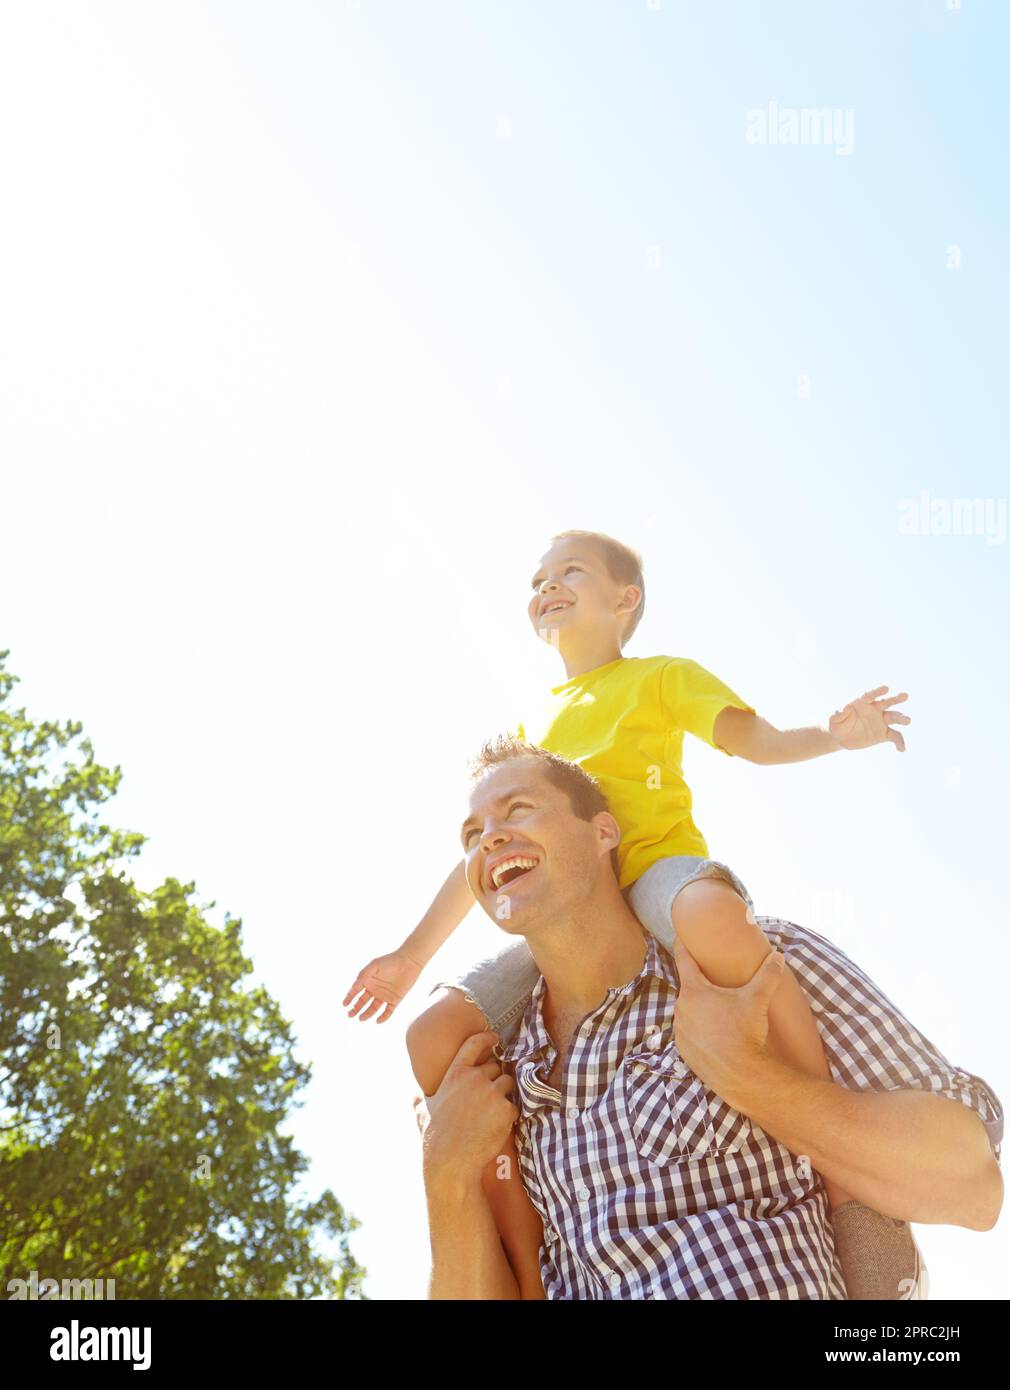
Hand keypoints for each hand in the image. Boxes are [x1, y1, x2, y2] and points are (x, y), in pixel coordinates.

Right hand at [343, 949, 424, 1022]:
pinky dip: (384, 1017)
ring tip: (361, 1018)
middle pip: (362, 1002)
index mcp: (368, 981)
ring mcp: (384, 995)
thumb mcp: (374, 965)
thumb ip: (363, 975)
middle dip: (355, 1008)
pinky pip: (388, 1011)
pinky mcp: (395, 1000)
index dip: (349, 998)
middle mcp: (375, 989)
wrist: (409, 961)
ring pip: (373, 1008)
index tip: (344, 1004)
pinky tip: (378, 1020)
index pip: (356, 991)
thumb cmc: (390, 961)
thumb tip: (354, 986)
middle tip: (350, 1015)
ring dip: (367, 1014)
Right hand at [412, 1031, 517, 1189]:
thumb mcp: (423, 1112)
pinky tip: (497, 1126)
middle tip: (488, 1097)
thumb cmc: (435, 1139)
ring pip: (507, 1083)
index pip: (473, 1045)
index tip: (494, 1037)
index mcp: (454, 1075)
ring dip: (504, 1093)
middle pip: (495, 1066)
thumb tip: (415, 1096)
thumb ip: (421, 1099)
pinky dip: (509, 1115)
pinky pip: (514, 1105)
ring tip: (492, 1112)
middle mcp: (474, 1079)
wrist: (451, 1162)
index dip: (486, 1038)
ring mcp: (492, 1093)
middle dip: (494, 1078)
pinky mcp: (506, 1110)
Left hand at [671, 935, 786, 1106]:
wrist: (741, 1075)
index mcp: (694, 991)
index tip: (680, 935)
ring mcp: (680, 1031)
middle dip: (700, 983)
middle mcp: (681, 1008)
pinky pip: (689, 1032)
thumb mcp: (757, 999)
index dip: (683, 944)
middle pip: (689, 987)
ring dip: (699, 1008)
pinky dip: (698, 1029)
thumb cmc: (745, 1033)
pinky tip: (713, 1032)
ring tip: (718, 1011)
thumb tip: (778, 956)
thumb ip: (768, 975)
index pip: (684, 959)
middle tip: (714, 981)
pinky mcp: (683, 1050)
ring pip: (688, 1011)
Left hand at [829, 686, 910, 752]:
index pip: (871, 695)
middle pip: (887, 702)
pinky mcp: (884, 734)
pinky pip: (894, 736)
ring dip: (901, 718)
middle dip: (896, 699)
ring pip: (894, 717)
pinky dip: (899, 742)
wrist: (840, 738)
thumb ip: (839, 712)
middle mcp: (875, 709)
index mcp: (863, 702)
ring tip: (907, 720)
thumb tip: (845, 707)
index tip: (886, 688)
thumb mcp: (834, 718)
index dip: (878, 691)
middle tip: (905, 696)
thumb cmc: (837, 724)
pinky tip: (902, 749)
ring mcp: (881, 721)